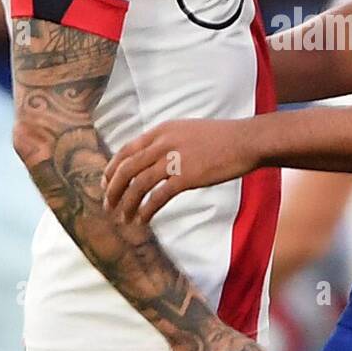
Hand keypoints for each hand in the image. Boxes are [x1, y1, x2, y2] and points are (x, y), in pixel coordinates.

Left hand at [103, 118, 259, 223]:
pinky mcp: (186, 177)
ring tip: (123, 218)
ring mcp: (174, 159)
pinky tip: (142, 220)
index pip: (126, 150)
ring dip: (127, 203)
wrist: (245, 141)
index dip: (112, 168)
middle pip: (127, 168)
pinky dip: (146, 210)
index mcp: (161, 131)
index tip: (106, 183)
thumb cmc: (221, 139)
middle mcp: (163, 143)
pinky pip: (158, 196)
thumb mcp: (187, 131)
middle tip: (108, 205)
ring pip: (138, 184)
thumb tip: (151, 159)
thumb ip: (167, 142)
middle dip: (113, 189)